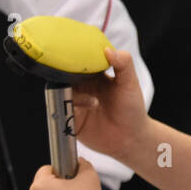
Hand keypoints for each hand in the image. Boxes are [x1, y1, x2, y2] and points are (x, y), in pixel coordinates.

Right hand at [70, 47, 149, 162]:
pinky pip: (59, 111)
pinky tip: (85, 112)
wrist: (129, 139)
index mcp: (93, 75)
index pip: (78, 61)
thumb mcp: (130, 84)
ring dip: (72, 95)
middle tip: (78, 81)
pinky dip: (66, 110)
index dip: (74, 57)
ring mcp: (74, 102)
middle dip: (66, 76)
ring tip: (93, 103)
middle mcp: (81, 87)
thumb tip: (108, 50)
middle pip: (64, 76)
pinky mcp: (69, 118)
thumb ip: (123, 64)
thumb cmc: (132, 110)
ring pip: (59, 92)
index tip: (74, 54)